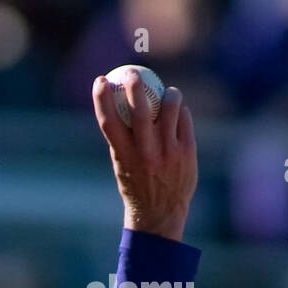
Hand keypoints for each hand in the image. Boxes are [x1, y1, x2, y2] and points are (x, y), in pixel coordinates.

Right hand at [92, 70, 197, 241]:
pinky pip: (184, 120)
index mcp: (123, 157)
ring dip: (167, 94)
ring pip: (169, 108)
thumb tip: (120, 105)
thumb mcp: (121, 166)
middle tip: (132, 73)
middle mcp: (145, 153)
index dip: (102, 98)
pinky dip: (180, 111)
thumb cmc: (136, 186)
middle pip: (139, 110)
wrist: (160, 213)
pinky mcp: (187, 151)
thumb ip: (122, 140)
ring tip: (167, 92)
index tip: (100, 81)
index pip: (109, 121)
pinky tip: (177, 112)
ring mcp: (168, 152)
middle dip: (134, 86)